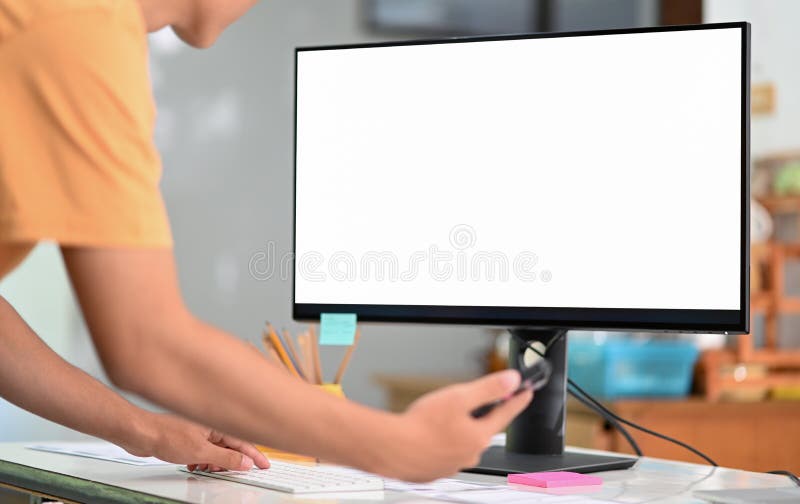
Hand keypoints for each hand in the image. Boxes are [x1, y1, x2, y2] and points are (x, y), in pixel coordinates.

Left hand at [126, 413, 269, 471]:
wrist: (141, 433)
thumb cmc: (165, 435)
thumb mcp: (201, 452)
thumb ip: (226, 458)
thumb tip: (244, 462)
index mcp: (216, 424)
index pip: (242, 441)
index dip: (254, 455)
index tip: (264, 465)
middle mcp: (209, 425)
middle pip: (230, 445)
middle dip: (232, 461)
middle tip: (235, 472)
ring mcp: (198, 431)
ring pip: (216, 449)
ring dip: (216, 462)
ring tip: (210, 469)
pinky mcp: (188, 437)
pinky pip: (203, 450)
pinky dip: (203, 460)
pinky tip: (195, 465)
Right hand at [387, 370, 532, 481]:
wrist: (393, 450)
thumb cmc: (421, 426)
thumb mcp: (459, 397)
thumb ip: (488, 388)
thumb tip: (512, 381)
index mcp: (479, 436)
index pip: (506, 414)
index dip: (517, 400)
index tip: (526, 392)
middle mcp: (470, 453)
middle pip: (483, 428)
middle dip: (479, 414)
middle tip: (467, 400)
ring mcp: (453, 464)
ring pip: (462, 440)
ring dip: (457, 429)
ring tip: (438, 418)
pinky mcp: (435, 469)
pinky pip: (445, 451)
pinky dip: (440, 441)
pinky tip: (427, 434)